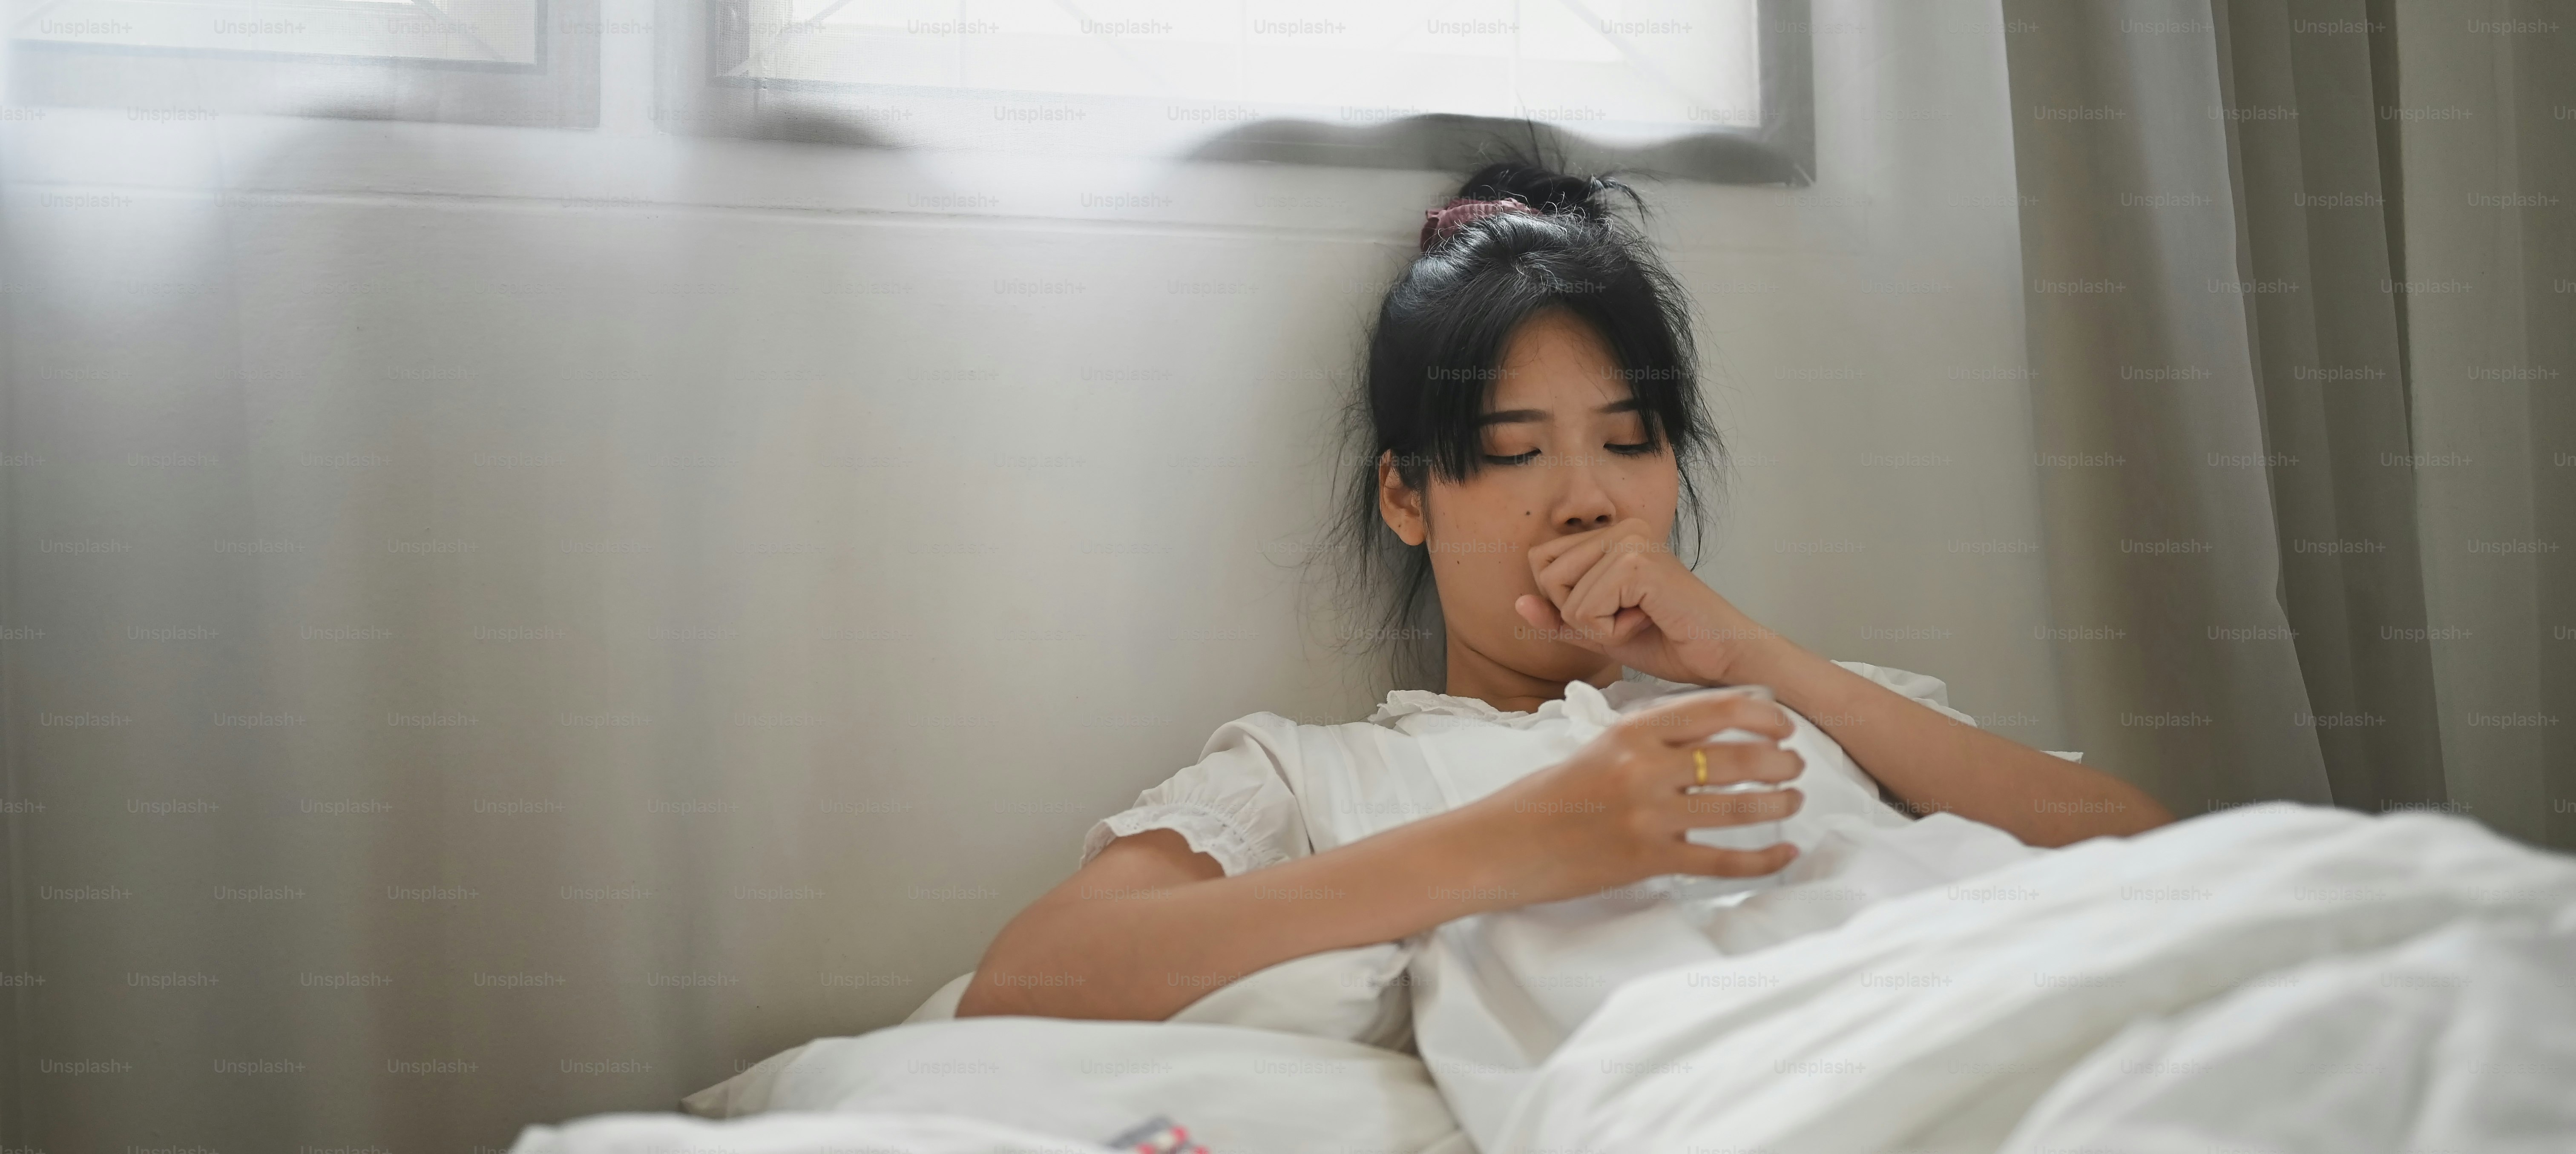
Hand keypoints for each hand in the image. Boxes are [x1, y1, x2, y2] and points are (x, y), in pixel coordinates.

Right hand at [1473, 690, 1803, 904]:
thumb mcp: (1595, 749)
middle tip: (1796, 766)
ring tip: (1794, 801)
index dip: (1762, 714)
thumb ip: (1646, 739)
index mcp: (1630, 733)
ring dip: (1778, 805)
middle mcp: (1643, 769)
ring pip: (1737, 808)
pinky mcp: (1648, 860)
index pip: (1714, 711)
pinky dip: (1762, 859)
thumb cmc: (1545, 797)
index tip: (1784, 724)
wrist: (1500, 844)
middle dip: (1780, 762)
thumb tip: (1704, 732)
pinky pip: (1721, 861)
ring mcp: (1648, 816)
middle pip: (1737, 758)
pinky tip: (1785, 855)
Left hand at [1513, 518, 1778, 687]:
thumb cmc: (1669, 642)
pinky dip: (1610, 631)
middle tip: (1630, 616)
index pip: (1542, 562)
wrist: (1721, 658)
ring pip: (1564, 596)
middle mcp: (1622, 527)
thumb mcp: (1599, 632)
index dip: (1567, 603)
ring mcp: (1630, 541)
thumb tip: (1517, 602)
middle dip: (1579, 613)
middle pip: (1545, 574)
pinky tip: (1648, 620)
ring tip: (1642, 618)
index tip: (1616, 611)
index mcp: (1613, 535)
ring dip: (1598, 626)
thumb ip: (1559, 618)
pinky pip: (1584, 610)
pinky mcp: (1637, 564)